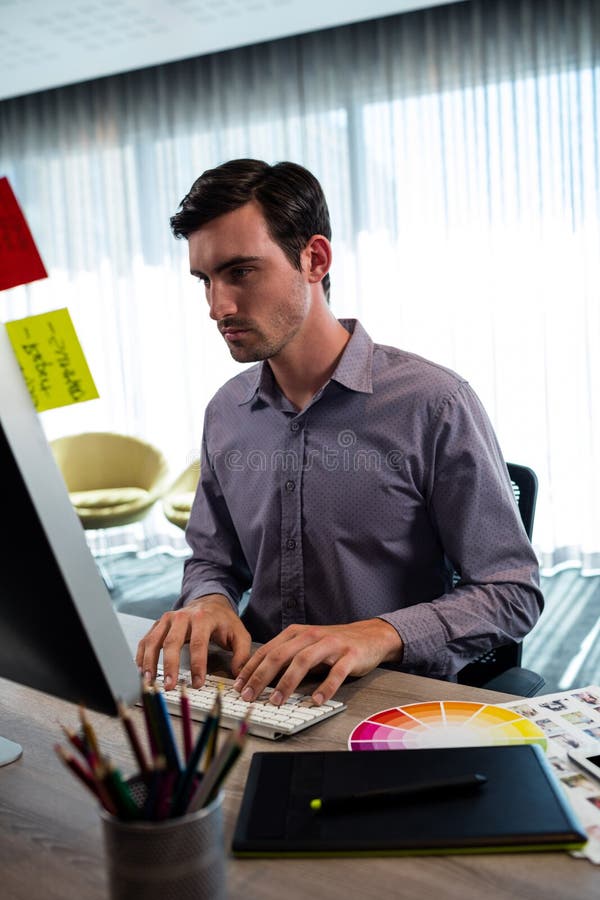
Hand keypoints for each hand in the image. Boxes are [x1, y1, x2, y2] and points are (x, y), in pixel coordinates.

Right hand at [135, 594, 251, 689]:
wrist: (210, 601)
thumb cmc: (223, 621)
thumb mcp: (240, 634)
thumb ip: (242, 654)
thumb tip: (238, 675)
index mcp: (203, 618)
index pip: (198, 644)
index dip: (197, 665)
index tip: (197, 683)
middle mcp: (182, 616)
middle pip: (171, 642)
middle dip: (170, 666)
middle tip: (170, 686)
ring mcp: (167, 619)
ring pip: (154, 641)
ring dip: (149, 662)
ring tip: (149, 681)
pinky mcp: (159, 624)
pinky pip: (146, 640)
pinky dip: (141, 655)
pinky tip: (141, 670)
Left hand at [232, 619, 402, 706]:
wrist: (370, 636)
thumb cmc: (334, 645)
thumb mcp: (307, 646)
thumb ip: (287, 658)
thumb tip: (260, 680)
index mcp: (297, 633)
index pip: (268, 650)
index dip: (251, 668)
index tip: (237, 686)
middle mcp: (311, 635)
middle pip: (280, 655)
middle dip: (262, 676)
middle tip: (249, 696)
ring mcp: (331, 644)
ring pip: (304, 661)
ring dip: (288, 683)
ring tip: (277, 701)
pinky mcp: (350, 655)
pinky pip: (336, 672)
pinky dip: (325, 687)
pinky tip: (317, 701)